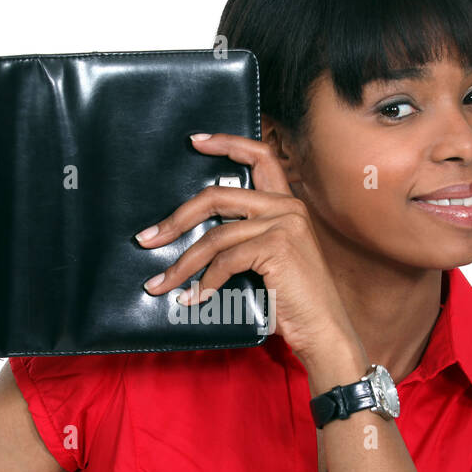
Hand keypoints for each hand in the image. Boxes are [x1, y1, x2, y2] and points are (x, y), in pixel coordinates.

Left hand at [136, 132, 364, 373]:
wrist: (323, 330)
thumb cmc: (293, 301)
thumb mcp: (269, 261)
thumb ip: (243, 240)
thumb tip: (192, 239)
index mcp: (287, 204)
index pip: (260, 156)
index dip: (226, 143)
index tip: (195, 141)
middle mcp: (288, 207)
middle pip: (218, 196)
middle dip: (176, 219)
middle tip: (148, 238)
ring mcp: (284, 224)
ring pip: (215, 236)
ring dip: (182, 264)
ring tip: (160, 284)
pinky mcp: (277, 246)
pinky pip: (226, 261)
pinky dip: (205, 282)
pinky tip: (194, 299)